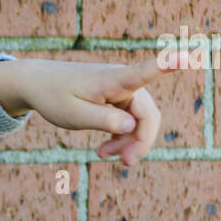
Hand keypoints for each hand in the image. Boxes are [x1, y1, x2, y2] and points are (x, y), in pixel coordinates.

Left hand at [0, 52, 182, 166]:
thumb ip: (103, 120)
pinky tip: (105, 150)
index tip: (183, 56)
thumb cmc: (53, 96)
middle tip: (126, 164)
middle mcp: (124, 81)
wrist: (37, 83)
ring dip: (129, 142)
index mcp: (113, 79)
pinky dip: (122, 137)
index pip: (145, 72)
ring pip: (140, 121)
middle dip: (141, 140)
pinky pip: (130, 120)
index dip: (166, 66)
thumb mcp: (73, 114)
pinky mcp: (118, 98)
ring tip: (104, 156)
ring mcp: (122, 89)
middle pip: (148, 114)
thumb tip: (132, 126)